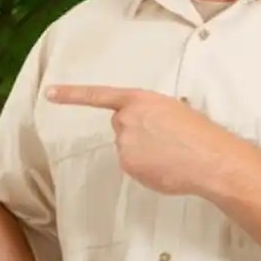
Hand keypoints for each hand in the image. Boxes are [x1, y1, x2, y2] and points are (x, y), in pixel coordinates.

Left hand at [44, 85, 250, 196]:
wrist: (211, 158)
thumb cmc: (198, 132)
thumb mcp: (172, 109)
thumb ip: (148, 113)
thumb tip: (145, 128)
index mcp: (138, 100)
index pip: (98, 95)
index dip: (72, 94)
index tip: (49, 93)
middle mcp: (126, 120)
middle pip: (120, 125)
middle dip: (136, 131)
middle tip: (165, 138)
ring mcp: (125, 144)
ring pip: (128, 147)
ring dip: (143, 151)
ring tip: (170, 153)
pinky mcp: (129, 166)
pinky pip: (133, 166)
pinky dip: (146, 167)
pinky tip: (166, 167)